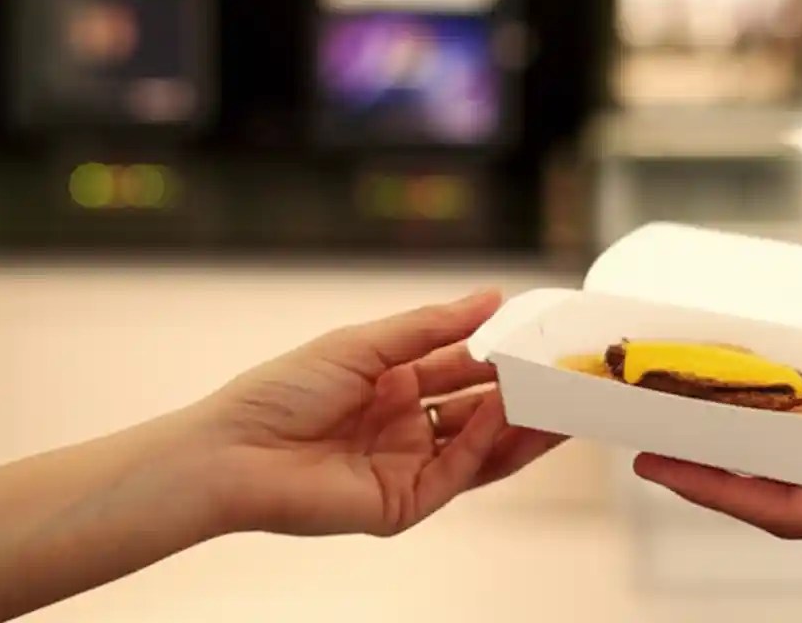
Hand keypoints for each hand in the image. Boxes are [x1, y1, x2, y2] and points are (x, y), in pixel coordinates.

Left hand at [197, 289, 564, 536]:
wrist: (233, 452)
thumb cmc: (283, 391)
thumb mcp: (366, 344)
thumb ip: (433, 326)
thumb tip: (492, 297)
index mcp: (396, 385)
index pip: (464, 369)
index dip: (502, 354)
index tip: (541, 336)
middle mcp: (408, 426)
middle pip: (480, 410)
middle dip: (523, 391)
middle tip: (568, 370)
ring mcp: (409, 466)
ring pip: (481, 447)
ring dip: (521, 423)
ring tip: (562, 398)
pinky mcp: (404, 503)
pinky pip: (457, 472)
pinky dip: (486, 443)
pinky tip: (507, 413)